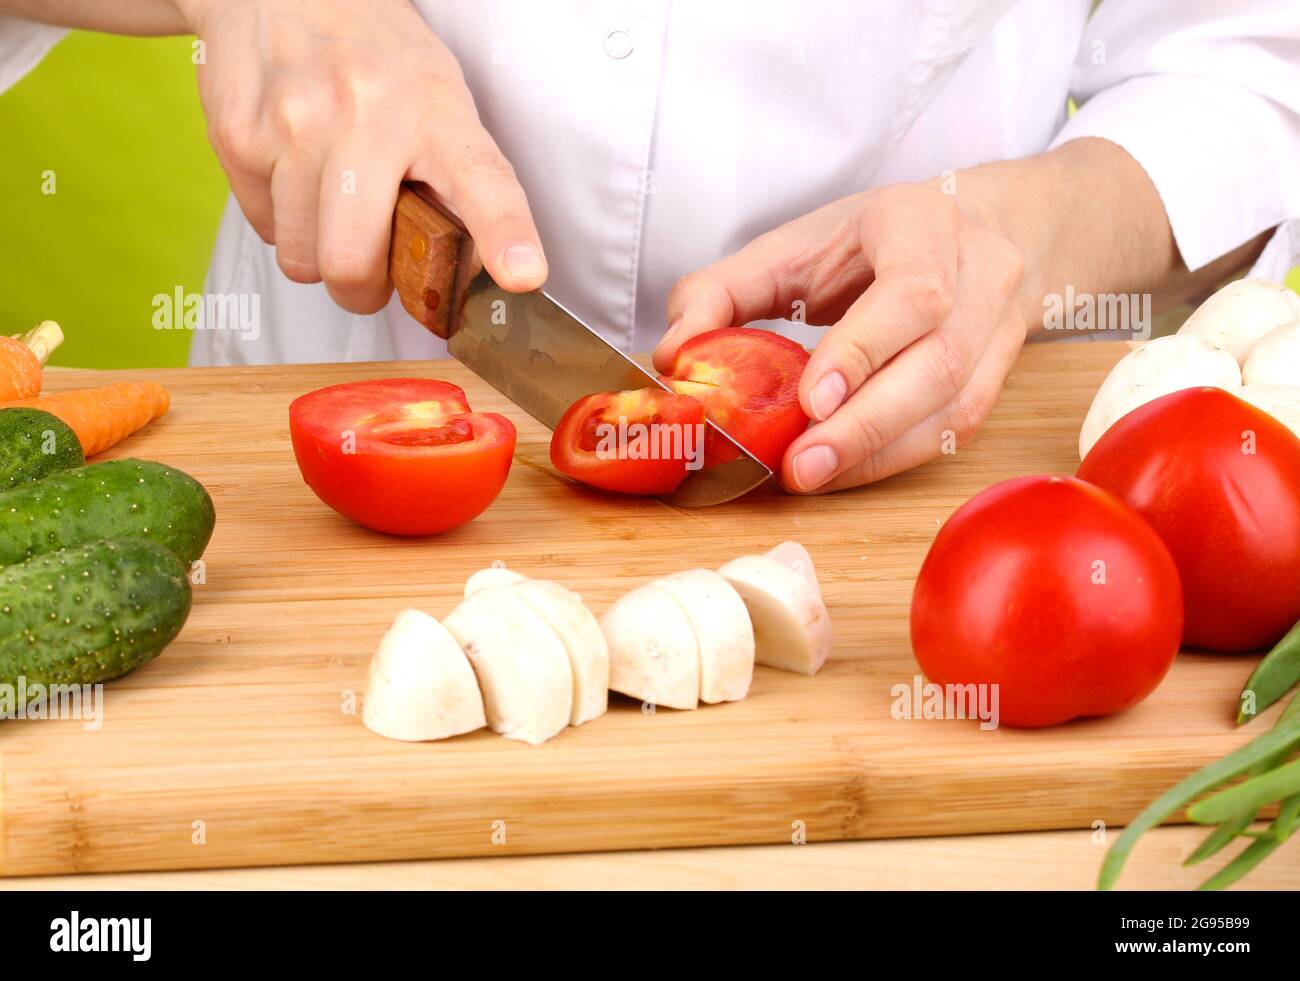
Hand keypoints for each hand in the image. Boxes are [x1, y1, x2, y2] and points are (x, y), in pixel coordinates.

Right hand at [177, 0, 546, 312]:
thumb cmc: (374, 59)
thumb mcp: (437, 98)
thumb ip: (456, 181)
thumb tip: (472, 272)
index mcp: (437, 112)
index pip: (482, 180)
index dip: (505, 234)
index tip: (523, 274)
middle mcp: (365, 113)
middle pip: (352, 263)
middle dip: (362, 288)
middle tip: (371, 268)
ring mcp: (294, 123)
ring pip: (303, 259)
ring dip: (318, 252)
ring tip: (329, 202)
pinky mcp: (238, 134)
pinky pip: (264, 229)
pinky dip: (281, 220)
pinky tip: (293, 173)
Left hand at [653, 182, 1026, 492]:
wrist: (971, 229)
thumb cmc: (866, 243)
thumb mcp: (789, 247)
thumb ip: (721, 292)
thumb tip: (672, 358)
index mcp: (923, 222)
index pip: (913, 290)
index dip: (865, 350)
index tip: (811, 401)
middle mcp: (981, 271)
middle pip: (940, 360)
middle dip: (866, 424)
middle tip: (800, 466)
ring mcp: (1001, 325)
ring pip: (957, 405)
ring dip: (879, 452)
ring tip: (812, 475)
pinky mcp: (1000, 375)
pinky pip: (956, 430)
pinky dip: (894, 458)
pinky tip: (843, 471)